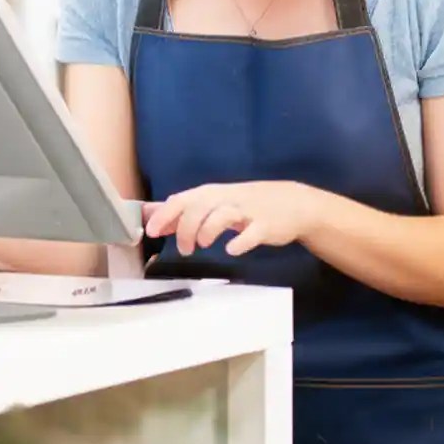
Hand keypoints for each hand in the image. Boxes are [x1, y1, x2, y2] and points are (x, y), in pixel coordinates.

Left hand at [142, 181, 323, 257]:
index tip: (151, 231)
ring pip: (222, 215)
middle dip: (185, 228)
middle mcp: (228, 199)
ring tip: (203, 245)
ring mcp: (248, 211)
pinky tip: (232, 249)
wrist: (293, 203)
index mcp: (213, 194)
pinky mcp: (266, 225)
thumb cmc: (248, 204)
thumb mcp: (215, 202)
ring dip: (207, 231)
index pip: (182, 199)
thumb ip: (184, 209)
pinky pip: (252, 233)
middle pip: (199, 207)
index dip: (164, 215)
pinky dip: (240, 242)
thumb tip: (151, 214)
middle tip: (185, 249)